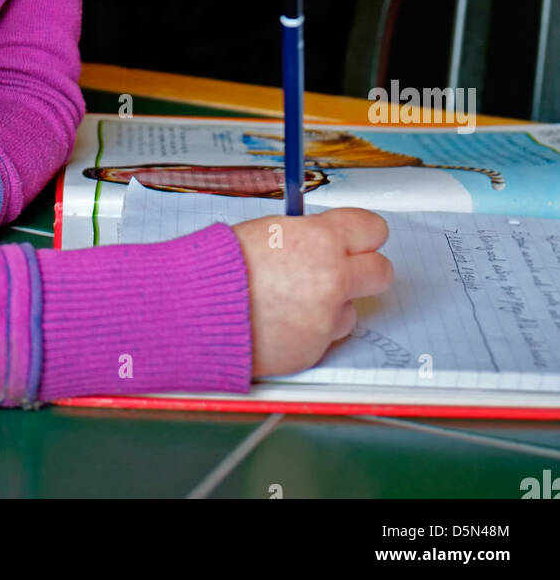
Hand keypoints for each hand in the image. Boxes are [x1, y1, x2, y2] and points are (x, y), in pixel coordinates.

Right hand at [231, 207, 392, 377]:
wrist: (197, 310)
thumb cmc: (223, 266)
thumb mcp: (270, 232)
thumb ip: (308, 236)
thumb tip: (326, 239)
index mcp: (322, 240)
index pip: (374, 229)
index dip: (363, 235)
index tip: (355, 240)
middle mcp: (333, 278)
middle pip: (382, 272)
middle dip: (363, 271)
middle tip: (340, 271)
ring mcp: (326, 318)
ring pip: (353, 310)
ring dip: (333, 307)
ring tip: (293, 302)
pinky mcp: (315, 350)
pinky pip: (327, 338)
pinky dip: (311, 332)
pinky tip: (282, 323)